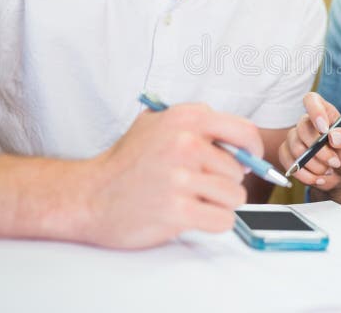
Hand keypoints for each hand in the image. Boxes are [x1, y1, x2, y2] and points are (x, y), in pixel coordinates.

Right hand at [82, 103, 261, 248]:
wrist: (89, 195)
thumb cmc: (127, 162)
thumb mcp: (159, 124)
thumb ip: (199, 126)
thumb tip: (243, 145)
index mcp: (186, 118)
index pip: (245, 132)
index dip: (252, 151)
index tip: (248, 162)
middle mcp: (185, 143)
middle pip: (239, 171)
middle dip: (225, 182)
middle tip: (199, 186)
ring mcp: (180, 177)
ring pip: (235, 196)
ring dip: (220, 203)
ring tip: (194, 200)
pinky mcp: (176, 210)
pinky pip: (223, 219)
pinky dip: (214, 222)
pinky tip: (193, 215)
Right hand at [278, 92, 340, 193]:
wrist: (339, 176)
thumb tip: (334, 135)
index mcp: (324, 113)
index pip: (311, 100)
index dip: (315, 111)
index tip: (324, 130)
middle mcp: (306, 123)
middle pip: (302, 129)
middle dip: (319, 151)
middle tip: (334, 163)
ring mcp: (294, 138)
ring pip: (296, 148)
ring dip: (314, 165)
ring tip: (328, 171)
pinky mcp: (286, 154)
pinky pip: (289, 162)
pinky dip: (304, 175)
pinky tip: (317, 178)